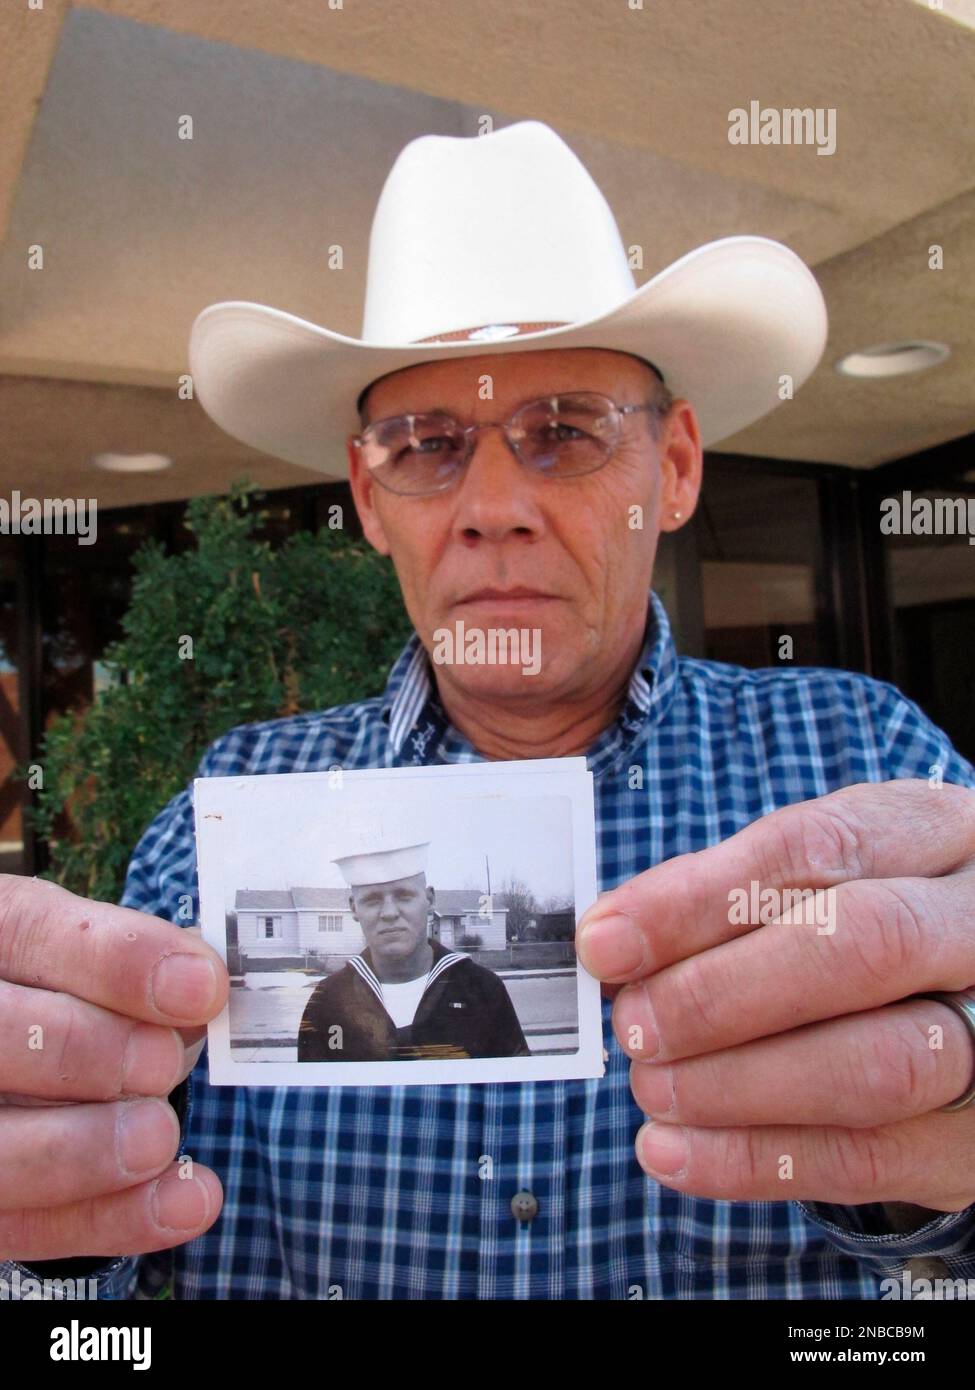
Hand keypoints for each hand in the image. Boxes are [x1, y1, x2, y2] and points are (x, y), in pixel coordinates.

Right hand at [0, 873, 228, 1262]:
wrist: (24, 1044)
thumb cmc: (66, 988)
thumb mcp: (86, 950)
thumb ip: (134, 966)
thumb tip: (203, 988)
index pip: (33, 934)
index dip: (118, 963)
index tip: (201, 989)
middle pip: (1, 1038)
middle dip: (93, 1053)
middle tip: (166, 1063)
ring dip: (87, 1149)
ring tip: (160, 1138)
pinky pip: (27, 1225)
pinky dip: (110, 1220)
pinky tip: (183, 1204)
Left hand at [576, 781, 974, 1212]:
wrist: (974, 995)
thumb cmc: (869, 920)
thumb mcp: (823, 877)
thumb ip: (729, 898)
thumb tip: (613, 940)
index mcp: (933, 832)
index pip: (816, 849)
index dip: (698, 898)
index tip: (606, 941)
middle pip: (866, 945)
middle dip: (724, 992)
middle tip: (632, 1024)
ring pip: (883, 1062)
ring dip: (740, 1085)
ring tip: (651, 1089)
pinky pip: (873, 1158)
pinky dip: (757, 1160)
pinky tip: (672, 1153)